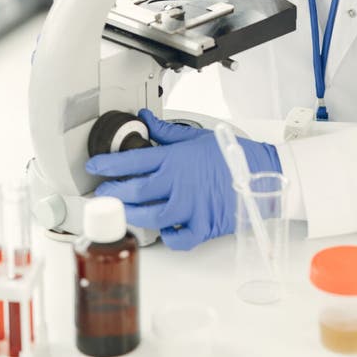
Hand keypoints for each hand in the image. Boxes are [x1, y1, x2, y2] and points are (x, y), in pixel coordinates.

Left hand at [85, 109, 280, 249]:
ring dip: (132, 215)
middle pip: (135, 191)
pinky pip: (178, 238)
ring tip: (123, 211)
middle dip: (113, 192)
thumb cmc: (231, 153)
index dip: (109, 164)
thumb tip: (146, 118)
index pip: (133, 161)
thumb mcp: (197, 136)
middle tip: (102, 193)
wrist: (262, 172)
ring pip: (150, 217)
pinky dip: (167, 237)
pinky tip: (162, 231)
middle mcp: (178, 184)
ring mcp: (189, 207)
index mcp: (175, 159)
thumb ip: (167, 130)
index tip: (95, 166)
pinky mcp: (202, 225)